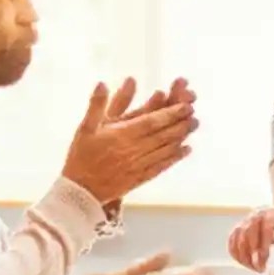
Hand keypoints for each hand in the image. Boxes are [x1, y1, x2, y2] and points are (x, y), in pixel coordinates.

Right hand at [62, 82, 197, 204]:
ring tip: (194, 125)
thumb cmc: (81, 156)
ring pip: (165, 149)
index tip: (185, 105)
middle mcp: (132, 150)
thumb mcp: (85, 127)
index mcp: (120, 136)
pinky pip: (161, 167)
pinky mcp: (139, 179)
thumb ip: (96, 105)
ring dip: (181, 137)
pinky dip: (175, 158)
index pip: (151, 122)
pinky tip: (186, 149)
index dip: (170, 113)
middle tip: (194, 113)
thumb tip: (102, 82)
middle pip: (162, 135)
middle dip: (180, 123)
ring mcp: (138, 166)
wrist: (79, 191)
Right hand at [227, 205, 273, 271]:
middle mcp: (253, 217)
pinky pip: (231, 243)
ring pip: (237, 240)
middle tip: (260, 268)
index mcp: (268, 215)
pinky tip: (244, 264)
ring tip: (254, 268)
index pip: (264, 229)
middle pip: (247, 235)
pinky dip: (235, 255)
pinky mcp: (237, 231)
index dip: (264, 245)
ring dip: (244, 257)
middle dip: (252, 254)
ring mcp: (243, 223)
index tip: (266, 258)